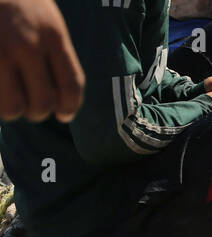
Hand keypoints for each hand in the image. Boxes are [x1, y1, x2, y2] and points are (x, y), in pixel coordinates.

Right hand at [0, 0, 84, 121]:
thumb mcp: (42, 13)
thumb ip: (51, 47)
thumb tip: (59, 93)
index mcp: (51, 33)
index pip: (71, 86)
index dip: (69, 108)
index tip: (62, 115)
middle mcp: (26, 44)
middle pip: (42, 102)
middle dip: (37, 112)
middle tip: (28, 108)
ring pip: (12, 107)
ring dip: (11, 111)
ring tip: (7, 102)